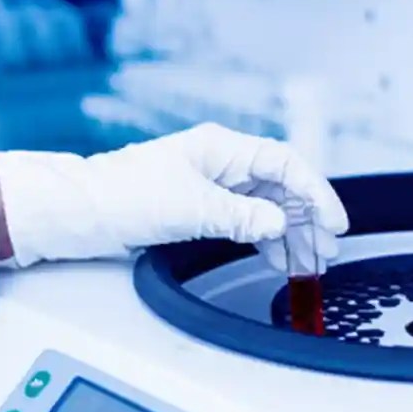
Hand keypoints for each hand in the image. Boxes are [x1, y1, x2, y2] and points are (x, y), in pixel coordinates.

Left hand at [0, 123, 348, 268]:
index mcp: (221, 148)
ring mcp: (209, 186)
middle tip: (325, 250)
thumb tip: (278, 222)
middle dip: (306, 219)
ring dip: (288, 234)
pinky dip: (262, 241)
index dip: (316, 192)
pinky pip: (243, 222)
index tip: (333, 221)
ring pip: (264, 207)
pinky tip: (274, 259)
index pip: (285, 163)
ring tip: (306, 262)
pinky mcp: (197, 209)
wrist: (79, 213)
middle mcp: (219, 163)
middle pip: (279, 187)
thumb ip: (241, 217)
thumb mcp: (190, 208)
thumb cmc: (122, 195)